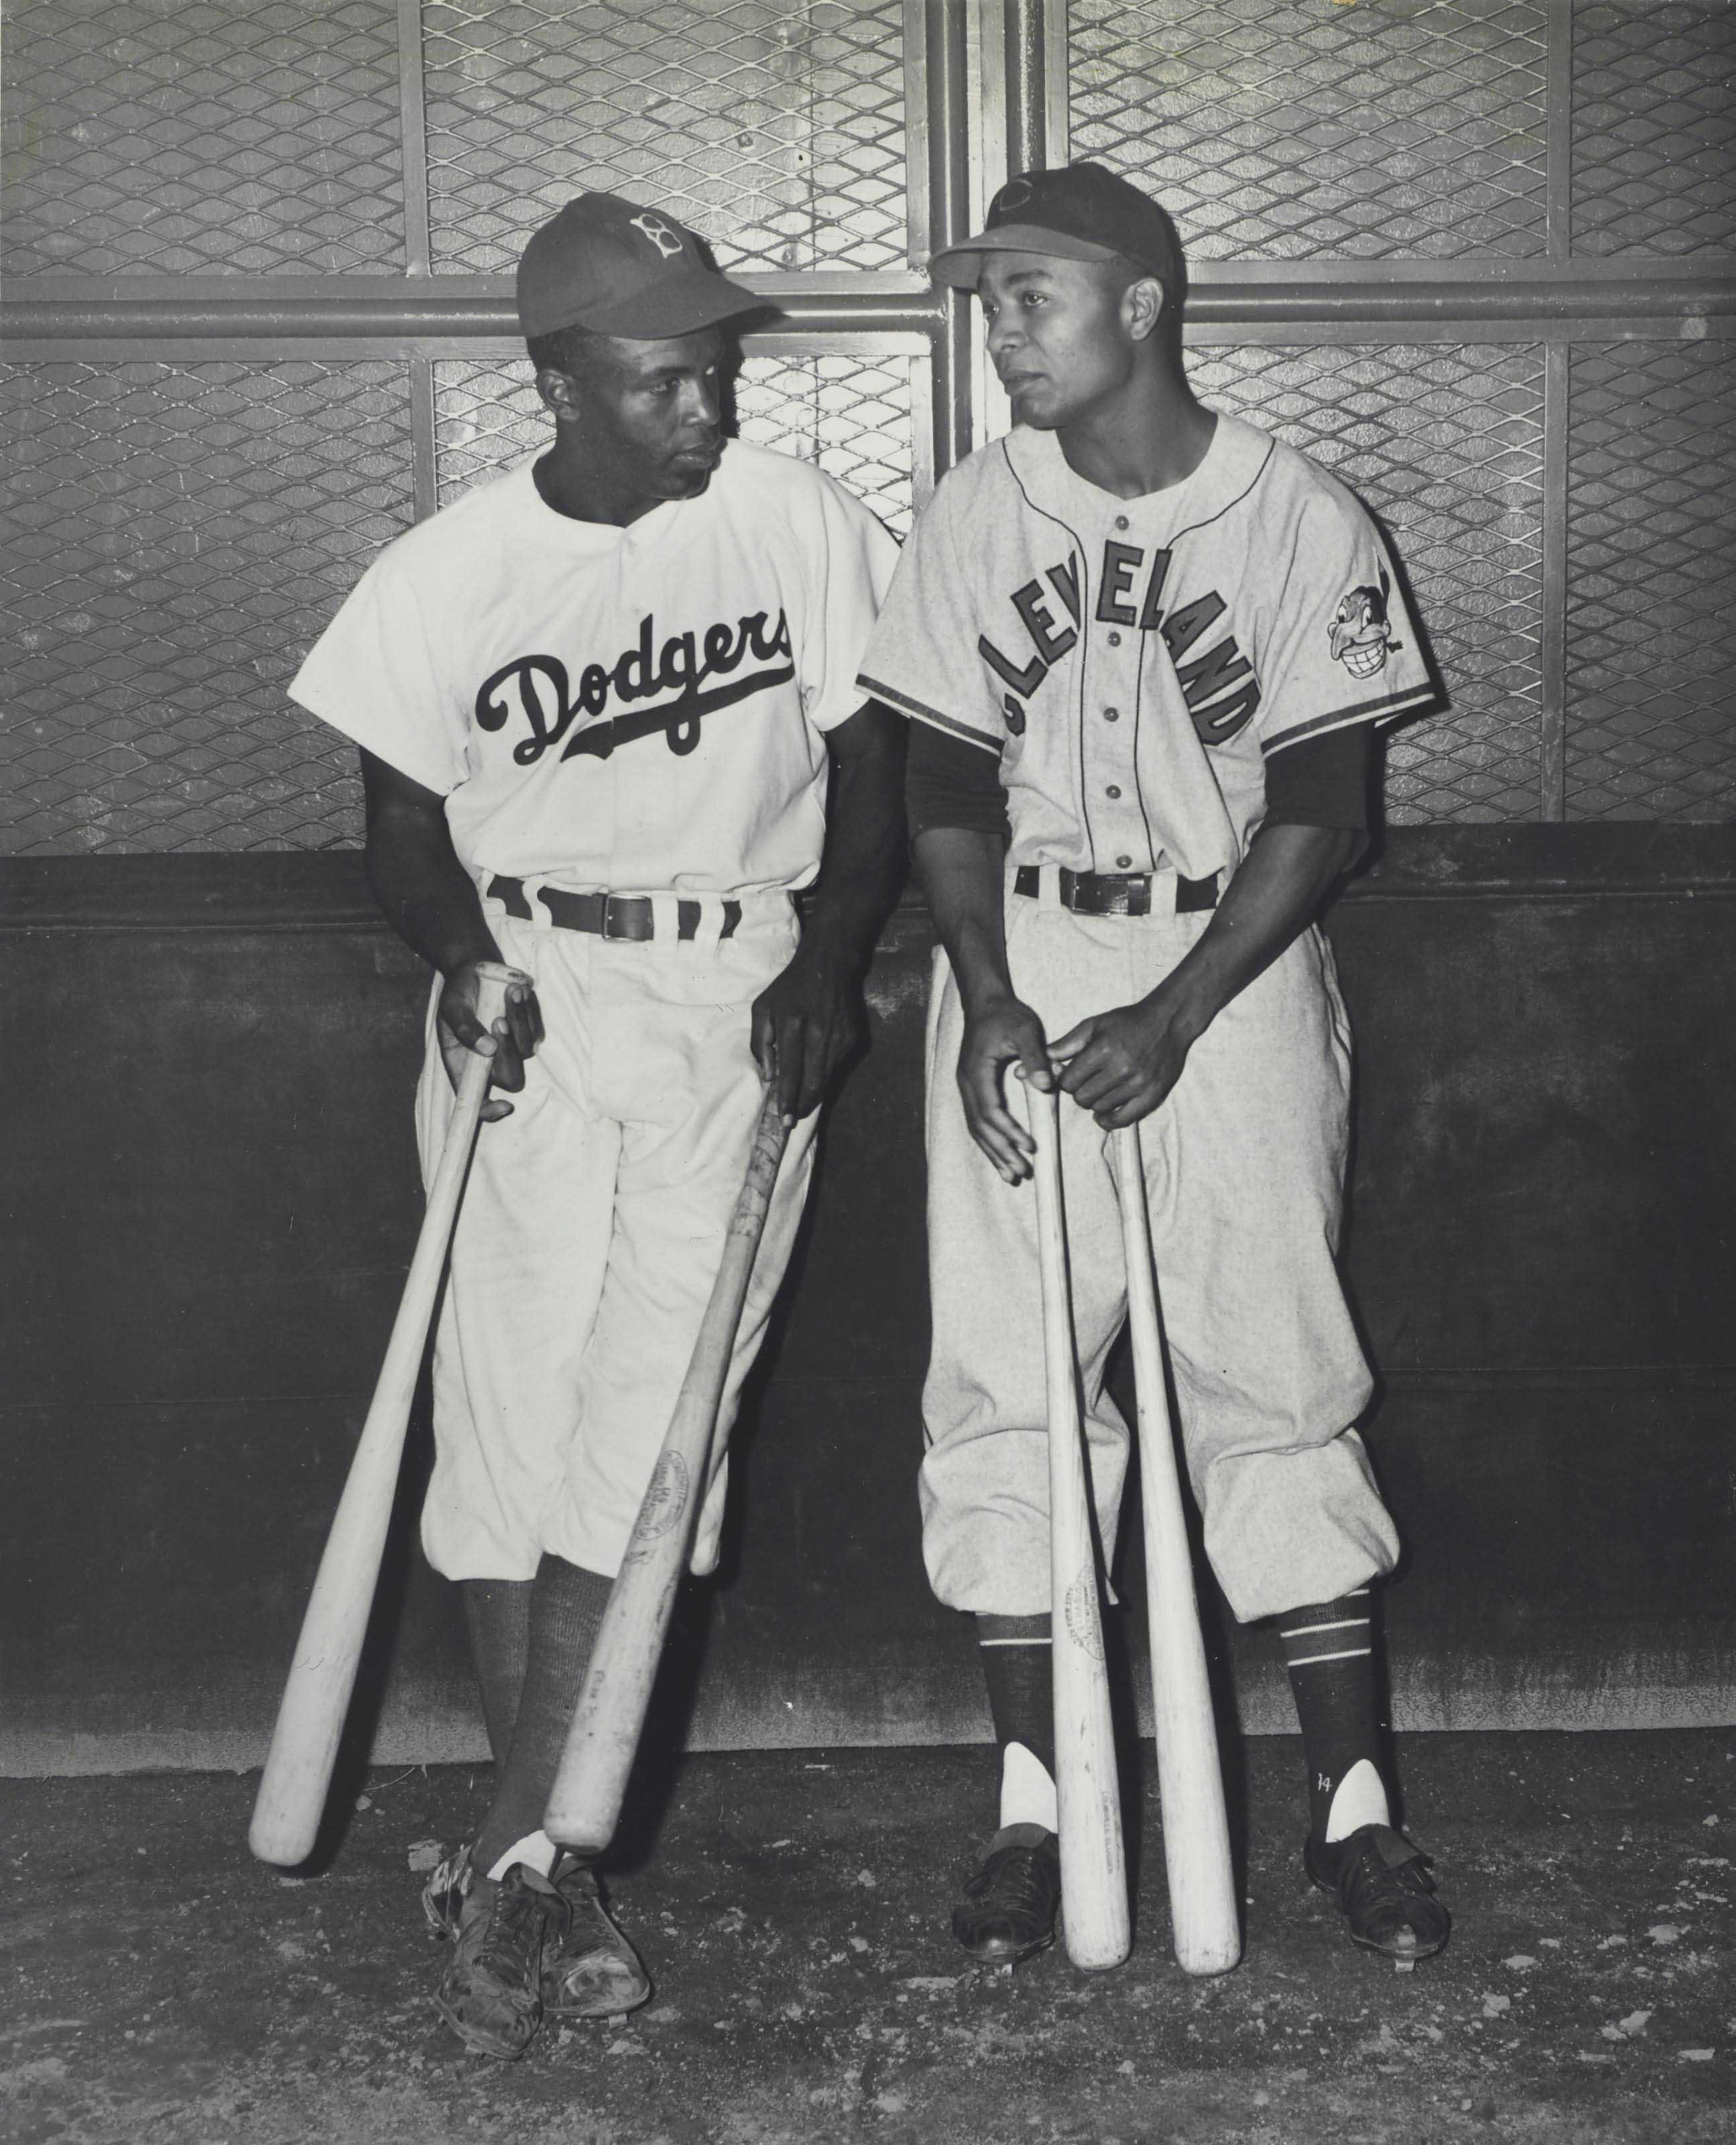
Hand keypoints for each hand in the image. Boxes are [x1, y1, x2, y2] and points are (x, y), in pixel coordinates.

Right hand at [436, 961, 543, 1122]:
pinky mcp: (530, 1031)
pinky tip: (516, 991)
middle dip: (508, 1053)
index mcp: (466, 1066)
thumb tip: (486, 1049)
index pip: (478, 1100)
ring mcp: (513, 1048)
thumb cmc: (458, 994)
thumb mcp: (451, 1008)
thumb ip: (464, 1029)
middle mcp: (491, 1063)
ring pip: (527, 1050)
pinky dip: (528, 1010)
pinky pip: (537, 1029)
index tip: (504, 1105)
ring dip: (518, 1022)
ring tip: (510, 992)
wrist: (474, 969)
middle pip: (512, 1079)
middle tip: (497, 1020)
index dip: (490, 1110)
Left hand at [750, 941, 860, 1123]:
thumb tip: (769, 1076)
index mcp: (794, 1024)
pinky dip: (824, 1074)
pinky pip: (836, 1065)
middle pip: (813, 1081)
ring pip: (826, 1077)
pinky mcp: (853, 1037)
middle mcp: (820, 1033)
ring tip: (801, 1104)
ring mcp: (840, 1036)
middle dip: (803, 1105)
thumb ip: (761, 1042)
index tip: (784, 1118)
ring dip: (814, 1094)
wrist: (829, 966)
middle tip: (793, 1120)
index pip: (791, 1071)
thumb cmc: (789, 988)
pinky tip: (814, 1075)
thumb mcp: (763, 1007)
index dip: (788, 1098)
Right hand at [957, 994, 1052, 1182]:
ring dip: (993, 1152)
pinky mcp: (972, 1088)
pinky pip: (977, 1121)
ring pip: (976, 1128)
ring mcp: (966, 1087)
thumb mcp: (1026, 1029)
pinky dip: (989, 1141)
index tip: (1029, 1145)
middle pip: (980, 1127)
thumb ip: (1035, 1057)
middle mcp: (966, 1083)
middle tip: (1020, 1172)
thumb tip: (1046, 1086)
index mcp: (977, 1071)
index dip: (1009, 1132)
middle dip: (1000, 1151)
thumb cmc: (1007, 1015)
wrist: (986, 1003)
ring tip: (1011, 1174)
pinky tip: (1000, 1154)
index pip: (991, 1111)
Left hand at [1050, 990, 1199, 1129]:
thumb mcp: (1095, 1025)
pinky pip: (1122, 1121)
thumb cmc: (1128, 1022)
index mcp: (1104, 1049)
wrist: (1169, 1022)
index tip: (1073, 1074)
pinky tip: (1104, 1113)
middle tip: (1087, 1081)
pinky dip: (1108, 1120)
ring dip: (1095, 1103)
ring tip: (1101, 1089)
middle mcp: (1121, 1068)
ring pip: (1099, 1109)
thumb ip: (1067, 1043)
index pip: (1068, 1081)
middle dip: (1078, 1091)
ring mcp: (1138, 1084)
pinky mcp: (1152, 1096)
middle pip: (1081, 1098)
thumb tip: (1043, 1058)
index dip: (1065, 1079)